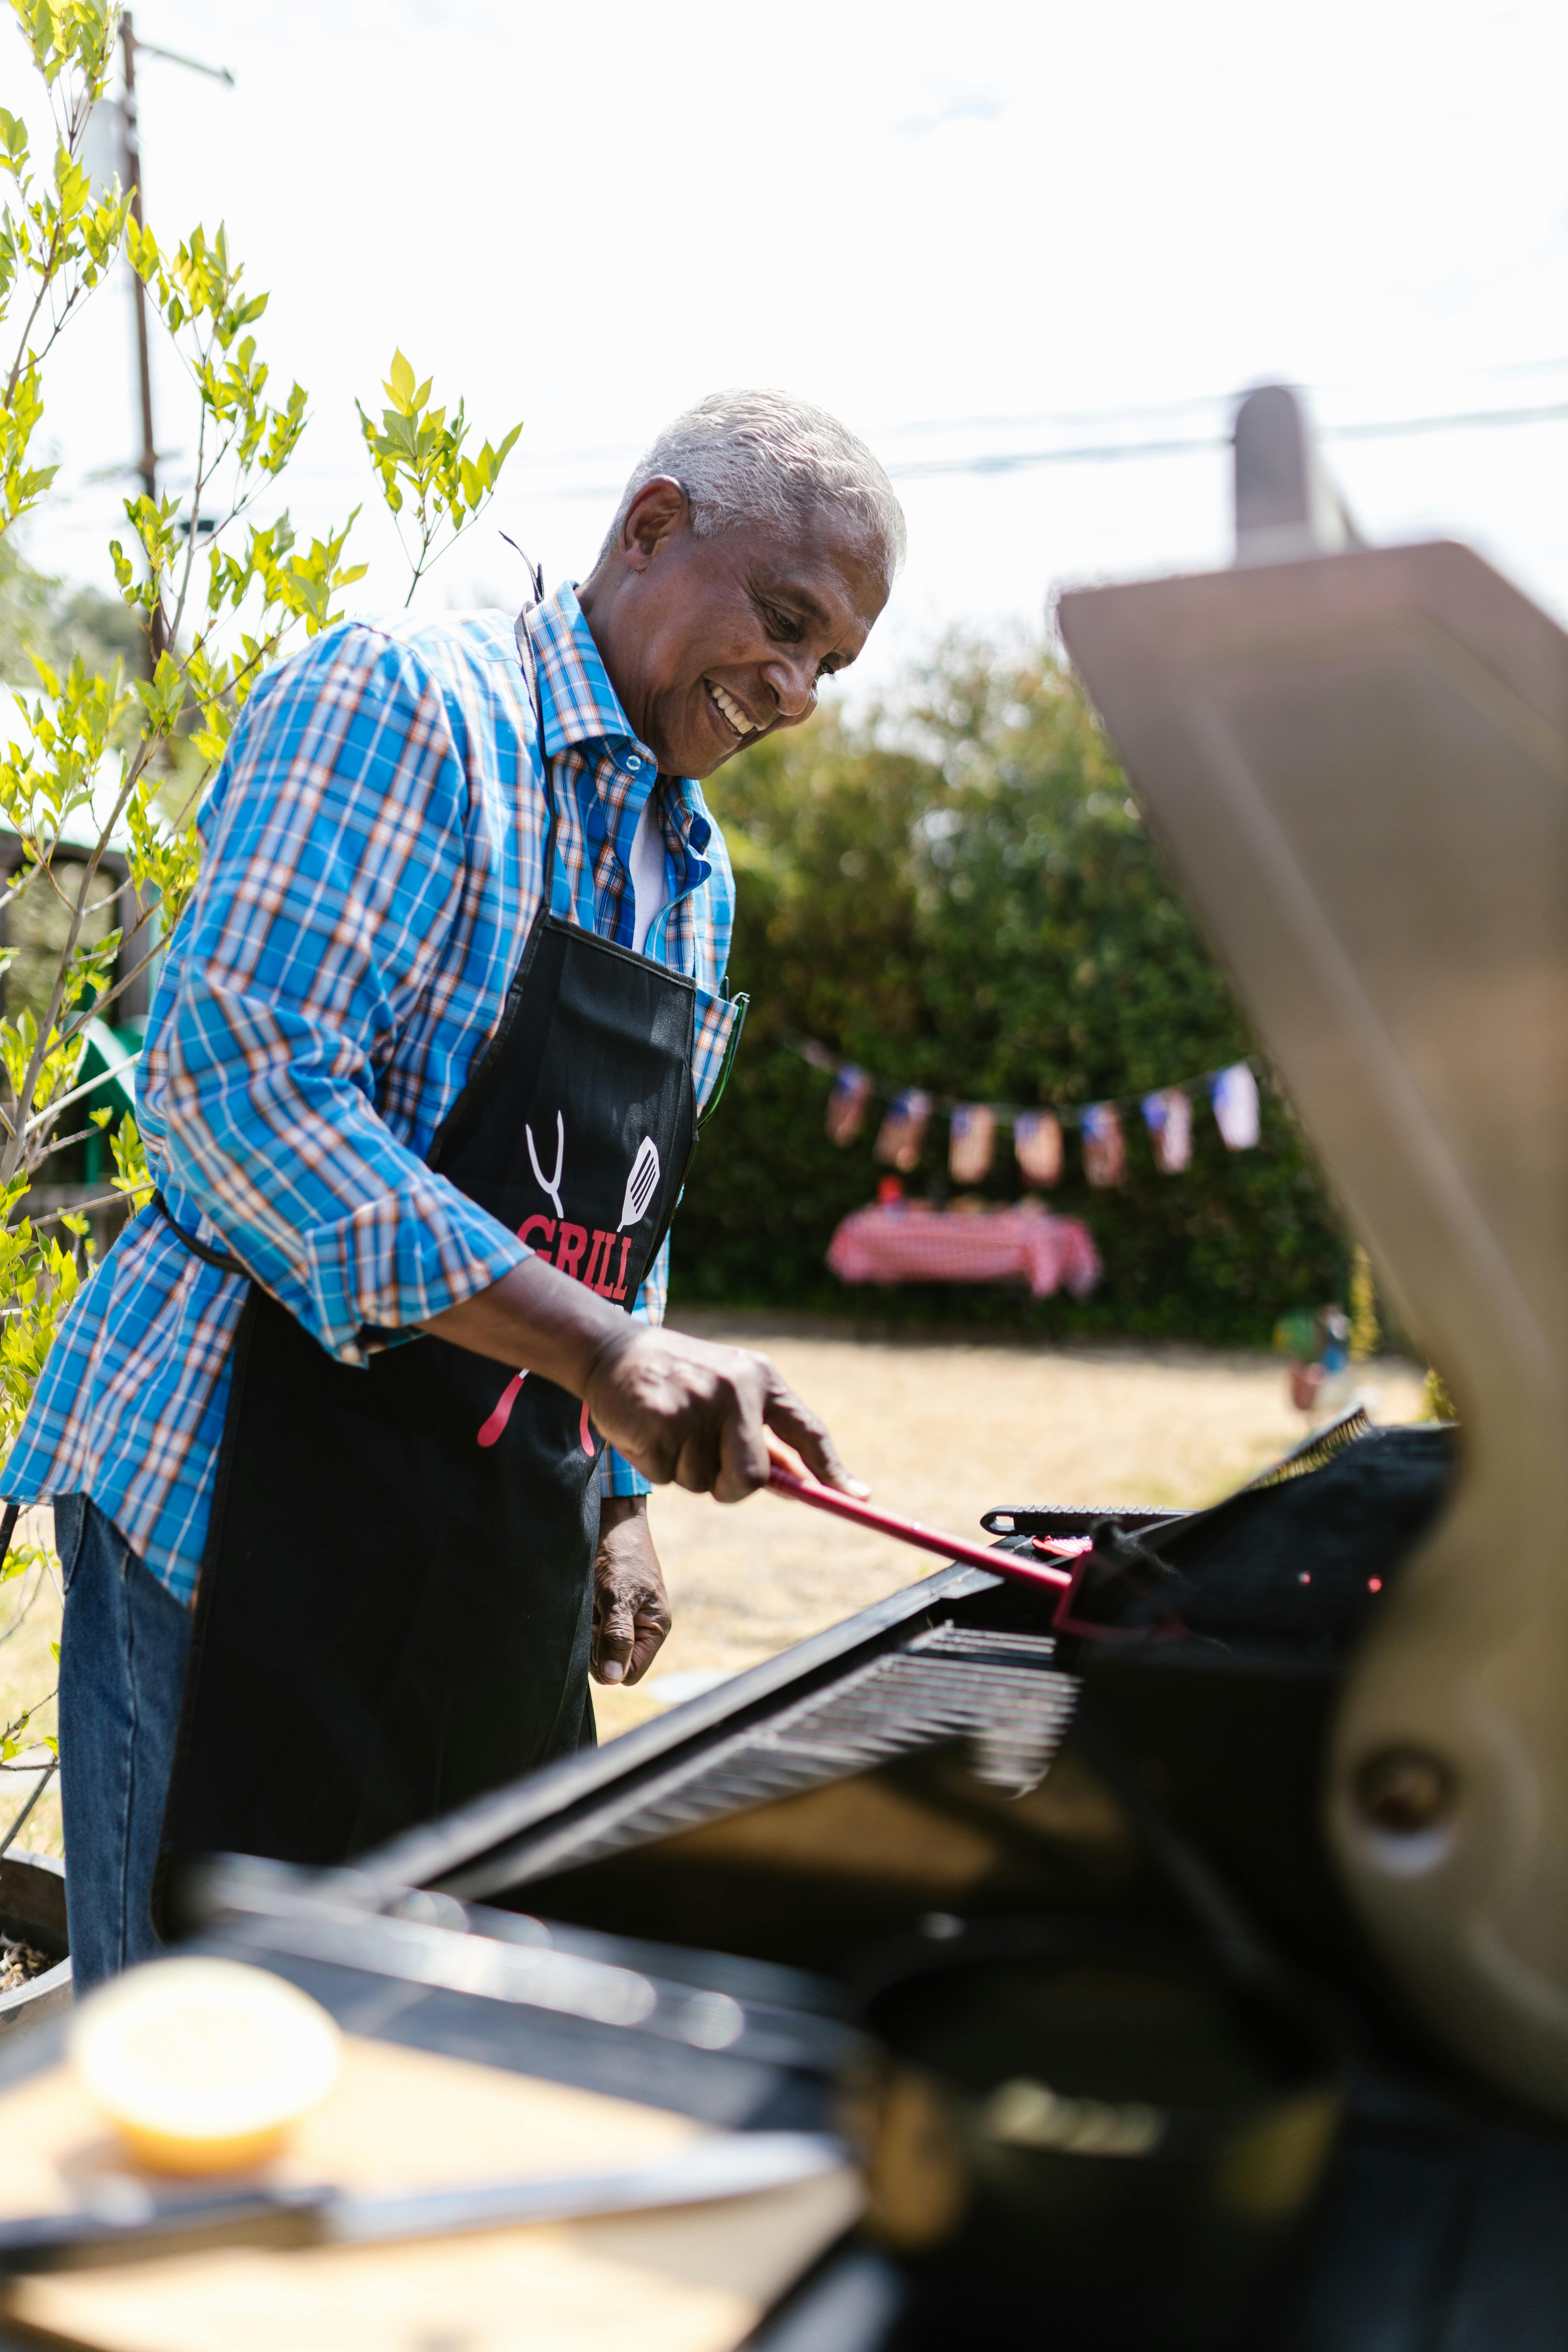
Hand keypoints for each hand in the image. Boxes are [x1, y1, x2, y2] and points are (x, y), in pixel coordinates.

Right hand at [426, 1255, 863, 1504]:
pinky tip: (646, 1429)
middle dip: (729, 1486)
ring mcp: (696, 1405)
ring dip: (684, 1470)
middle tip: (705, 1462)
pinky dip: (654, 1464)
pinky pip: (666, 1476)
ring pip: (703, 1483)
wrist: (611, 1348)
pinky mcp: (659, 1420)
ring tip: (668, 1429)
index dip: (833, 1469)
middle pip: (751, 1479)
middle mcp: (734, 1390)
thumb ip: (761, 1434)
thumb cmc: (677, 1377)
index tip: (859, 1499)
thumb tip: (803, 1482)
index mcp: (760, 1378)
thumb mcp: (727, 1391)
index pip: (808, 1431)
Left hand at [593, 1496, 670, 1685]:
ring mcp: (624, 1621)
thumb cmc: (620, 1554)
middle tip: (593, 1613)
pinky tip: (587, 1601)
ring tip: (591, 1602)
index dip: (608, 1661)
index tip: (599, 1632)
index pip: (629, 1673)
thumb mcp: (617, 1596)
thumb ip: (617, 1637)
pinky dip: (584, 1620)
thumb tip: (613, 1678)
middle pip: (611, 1664)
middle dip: (595, 1645)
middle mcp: (641, 1630)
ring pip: (598, 1649)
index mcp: (655, 1629)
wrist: (611, 1519)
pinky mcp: (608, 1611)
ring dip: (588, 1632)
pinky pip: (592, 1632)